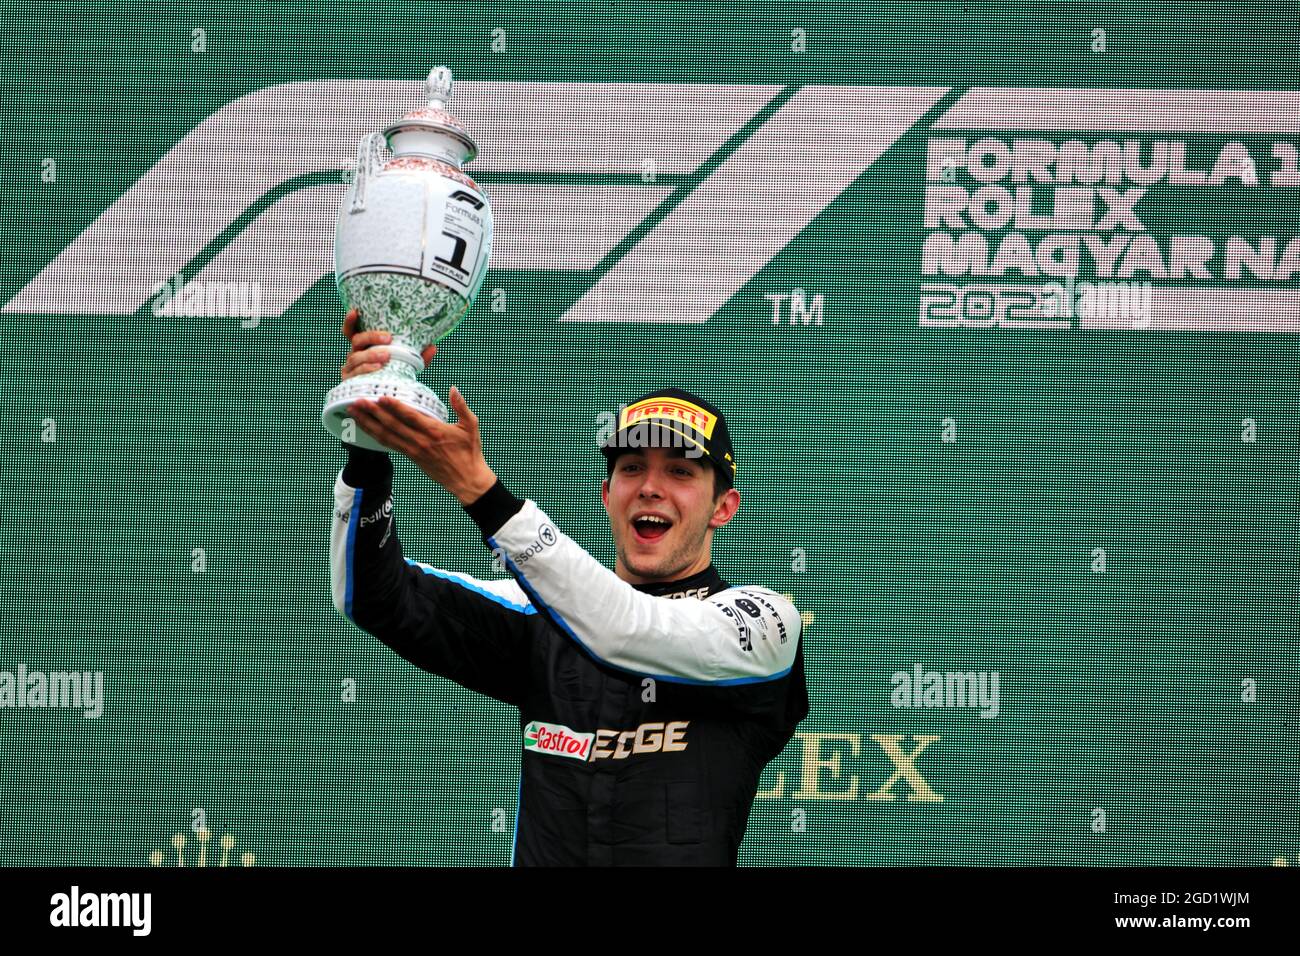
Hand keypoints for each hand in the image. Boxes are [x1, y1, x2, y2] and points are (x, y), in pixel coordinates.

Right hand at [340, 306, 436, 380]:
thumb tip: (433, 346)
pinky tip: (376, 368)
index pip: (352, 331)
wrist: (383, 402)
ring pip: (356, 357)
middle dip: (371, 337)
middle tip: (388, 339)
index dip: (350, 321)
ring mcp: (350, 369)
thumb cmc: (392, 378)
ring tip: (386, 356)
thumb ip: (418, 358)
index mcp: (364, 347)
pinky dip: (366, 370)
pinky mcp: (349, 383)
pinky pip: (356, 374)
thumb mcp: (406, 366)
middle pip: (357, 341)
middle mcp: (354, 355)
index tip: (355, 311)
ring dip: (371, 355)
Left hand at [348, 380, 497, 506]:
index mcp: (435, 432)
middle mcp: (421, 442)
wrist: (467, 480)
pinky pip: (390, 445)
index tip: (380, 397)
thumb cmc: (470, 453)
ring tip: (354, 413)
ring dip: (368, 424)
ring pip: (386, 435)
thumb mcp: (471, 427)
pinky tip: (366, 427)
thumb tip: (453, 389)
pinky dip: (376, 435)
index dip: (394, 407)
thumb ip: (461, 406)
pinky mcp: (411, 457)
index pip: (410, 417)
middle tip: (357, 401)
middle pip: (392, 425)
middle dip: (373, 413)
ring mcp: (414, 451)